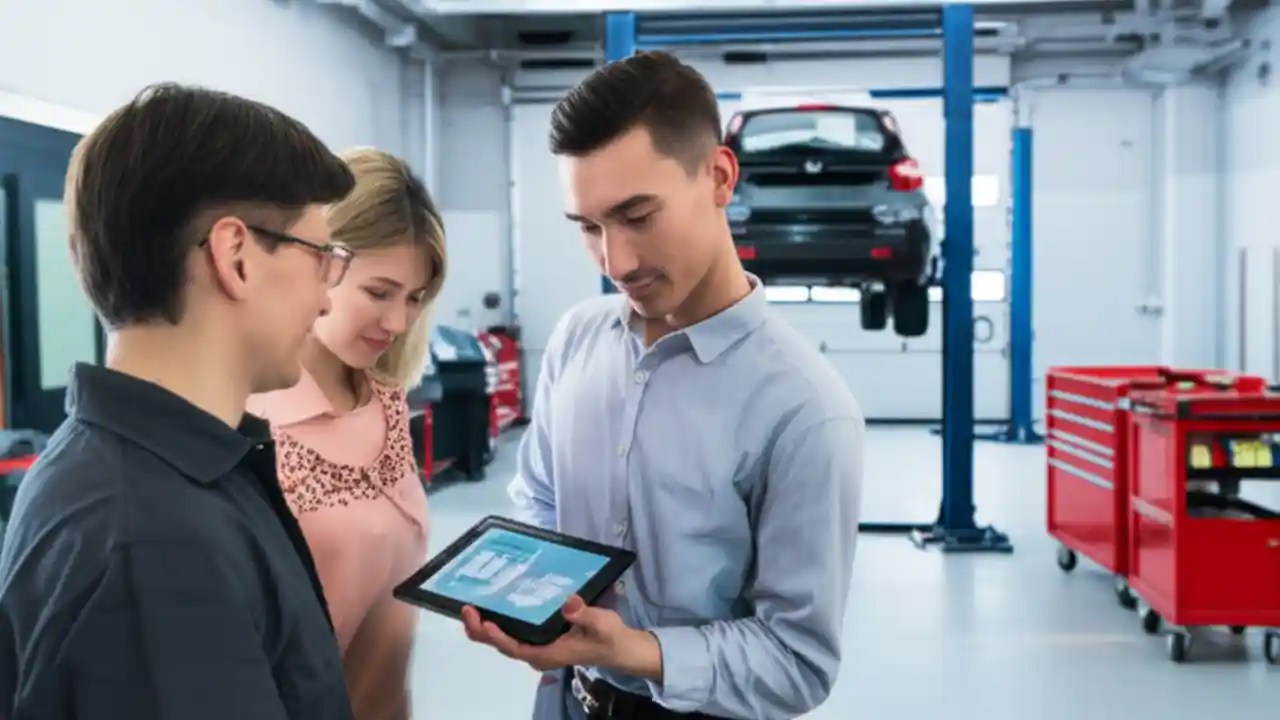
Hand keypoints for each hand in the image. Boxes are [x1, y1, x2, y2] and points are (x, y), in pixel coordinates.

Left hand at [461, 595, 662, 678]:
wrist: (619, 648)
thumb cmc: (609, 637)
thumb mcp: (601, 623)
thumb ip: (584, 615)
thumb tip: (568, 603)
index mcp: (549, 653)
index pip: (516, 647)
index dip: (498, 637)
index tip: (485, 622)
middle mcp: (538, 653)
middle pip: (502, 645)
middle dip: (481, 630)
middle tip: (467, 609)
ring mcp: (537, 648)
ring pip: (504, 641)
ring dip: (485, 628)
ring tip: (470, 608)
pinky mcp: (539, 640)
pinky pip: (512, 635)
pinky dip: (497, 624)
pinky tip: (492, 608)